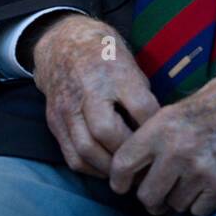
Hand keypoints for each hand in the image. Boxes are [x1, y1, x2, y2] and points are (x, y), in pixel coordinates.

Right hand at [32, 14, 159, 178]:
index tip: (161, 137)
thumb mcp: (129, 61)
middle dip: (129, 153)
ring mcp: (67, 108)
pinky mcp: (55, 122)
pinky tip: (106, 168)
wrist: (62, 43)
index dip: (154, 127)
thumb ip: (140, 93)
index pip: (140, 107)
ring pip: (87, 150)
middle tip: (144, 163)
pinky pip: (72, 156)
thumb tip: (156, 128)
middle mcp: (88, 91)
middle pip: (108, 133)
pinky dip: (92, 169)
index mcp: (113, 72)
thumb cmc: (104, 53)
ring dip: (110, 168)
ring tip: (127, 172)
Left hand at [108, 56, 215, 215]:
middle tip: (156, 190)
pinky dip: (198, 202)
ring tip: (186, 179)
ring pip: (173, 205)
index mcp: (160, 129)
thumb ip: (147, 143)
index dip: (118, 181)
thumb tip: (129, 178)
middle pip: (147, 196)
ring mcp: (201, 169)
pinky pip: (197, 210)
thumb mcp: (168, 114)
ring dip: (176, 198)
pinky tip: (202, 184)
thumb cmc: (205, 110)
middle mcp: (178, 150)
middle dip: (150, 197)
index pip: (123, 165)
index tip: (122, 186)